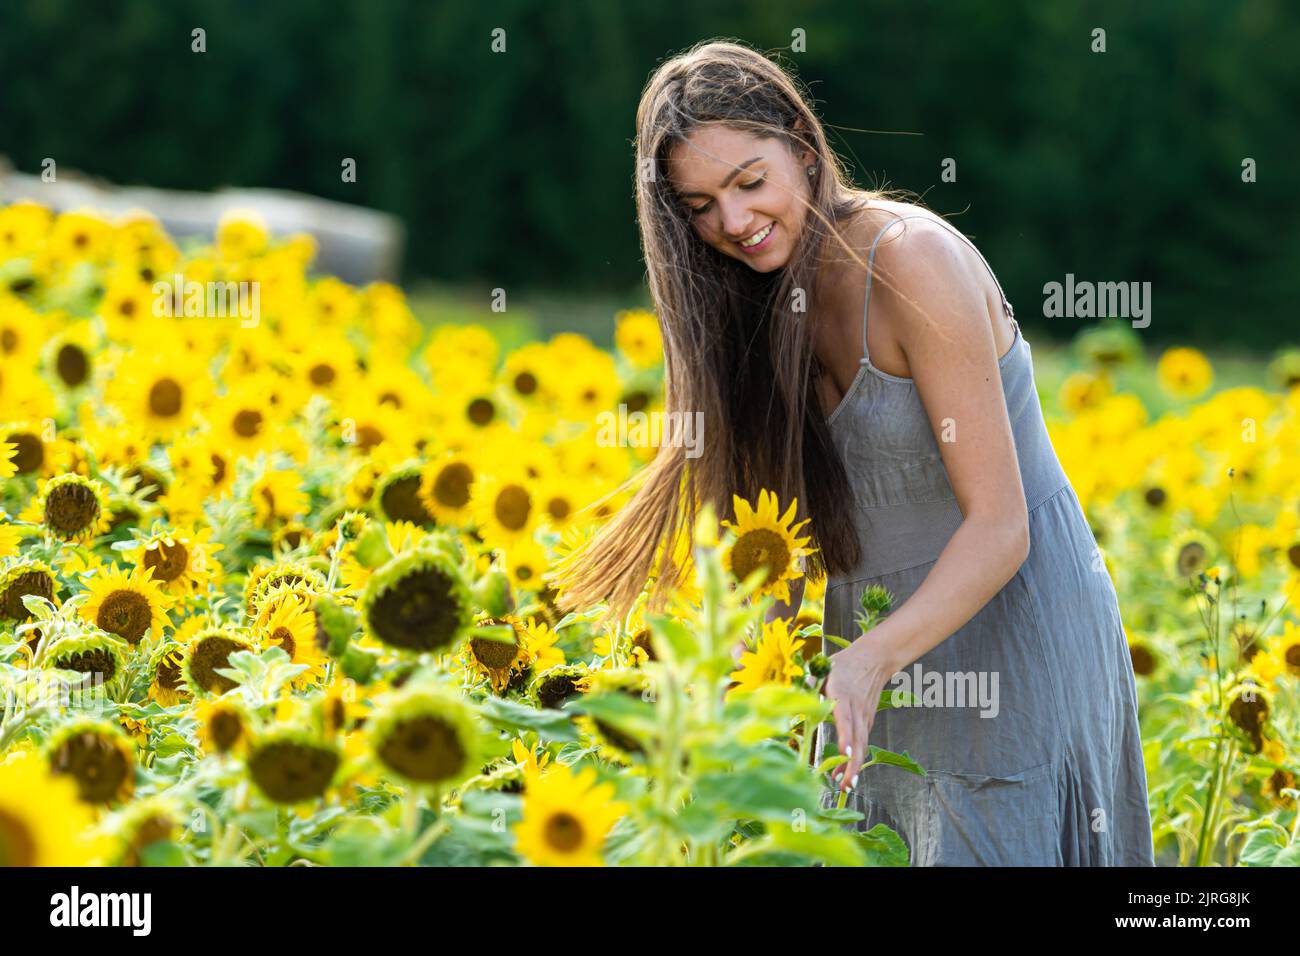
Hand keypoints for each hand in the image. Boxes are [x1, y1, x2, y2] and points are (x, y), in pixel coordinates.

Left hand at [823, 636, 897, 792]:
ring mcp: (864, 717)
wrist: (874, 659)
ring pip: (862, 746)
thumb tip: (795, 693)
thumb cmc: (845, 665)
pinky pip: (861, 743)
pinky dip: (855, 759)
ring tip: (844, 787)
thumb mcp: (825, 668)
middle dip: (852, 765)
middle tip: (845, 786)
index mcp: (844, 695)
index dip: (846, 738)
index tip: (845, 755)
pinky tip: (844, 771)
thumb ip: (811, 682)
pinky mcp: (867, 721)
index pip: (845, 719)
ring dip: (854, 767)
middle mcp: (856, 710)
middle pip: (858, 740)